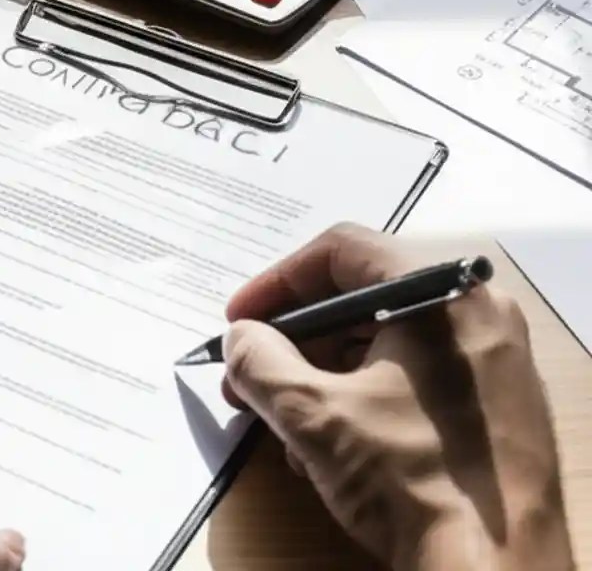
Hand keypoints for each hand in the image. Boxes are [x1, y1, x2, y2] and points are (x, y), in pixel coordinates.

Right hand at [221, 223, 573, 570]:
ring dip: (322, 372)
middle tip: (250, 373)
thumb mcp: (312, 414)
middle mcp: (478, 314)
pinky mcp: (496, 406)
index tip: (239, 321)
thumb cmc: (414, 483)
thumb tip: (240, 339)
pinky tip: (329, 446)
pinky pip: (416, 376)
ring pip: (387, 341)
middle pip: (364, 296)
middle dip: (295, 337)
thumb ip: (259, 362)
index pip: (342, 251)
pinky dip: (364, 394)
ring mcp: (494, 361)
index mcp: (441, 295)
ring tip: (283, 419)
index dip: (276, 284)